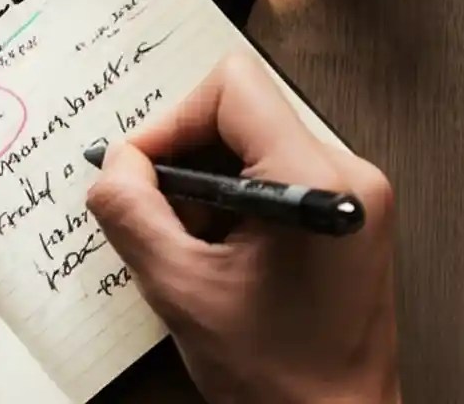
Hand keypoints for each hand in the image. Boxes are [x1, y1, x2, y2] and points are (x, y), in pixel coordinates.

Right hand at [86, 53, 400, 403]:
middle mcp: (347, 174)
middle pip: (238, 113)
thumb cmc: (281, 377)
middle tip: (165, 221)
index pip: (231, 88)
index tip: (141, 169)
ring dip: (204, 188)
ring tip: (196, 249)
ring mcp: (350, 193)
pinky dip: (228, 204)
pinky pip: (269, 174)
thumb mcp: (180, 290)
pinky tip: (220, 255)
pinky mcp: (341, 212)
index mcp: (315, 181)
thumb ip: (132, 212)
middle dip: (184, 163)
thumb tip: (114, 163)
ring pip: (249, 144)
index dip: (171, 122)